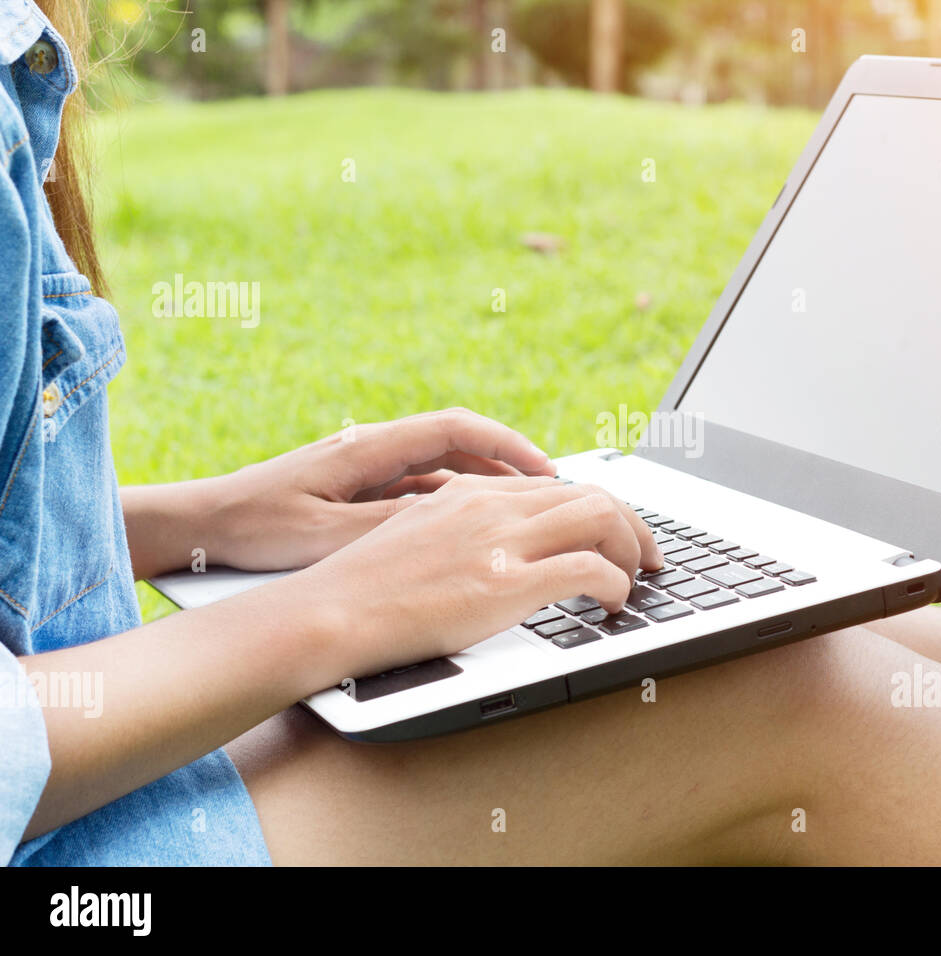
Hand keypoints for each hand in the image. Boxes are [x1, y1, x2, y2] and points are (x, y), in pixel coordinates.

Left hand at [204, 408, 558, 571]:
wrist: (202, 525)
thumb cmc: (256, 527)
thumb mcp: (328, 534)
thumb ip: (393, 522)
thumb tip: (456, 515)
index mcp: (370, 447)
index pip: (457, 430)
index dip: (508, 445)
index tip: (546, 470)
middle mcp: (374, 449)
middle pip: (459, 444)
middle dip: (509, 464)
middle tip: (553, 494)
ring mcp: (368, 469)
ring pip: (443, 468)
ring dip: (486, 484)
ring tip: (527, 512)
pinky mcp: (358, 490)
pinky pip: (422, 489)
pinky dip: (455, 502)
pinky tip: (474, 528)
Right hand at [293, 474, 664, 676]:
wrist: (329, 612)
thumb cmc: (363, 588)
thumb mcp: (417, 537)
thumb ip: (461, 530)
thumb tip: (496, 547)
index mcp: (472, 494)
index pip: (560, 486)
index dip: (603, 509)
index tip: (619, 533)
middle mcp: (492, 506)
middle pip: (593, 495)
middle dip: (634, 525)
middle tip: (651, 557)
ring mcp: (500, 541)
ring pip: (601, 519)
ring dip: (633, 550)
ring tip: (637, 579)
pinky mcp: (504, 582)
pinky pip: (589, 569)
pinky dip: (617, 583)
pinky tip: (615, 602)